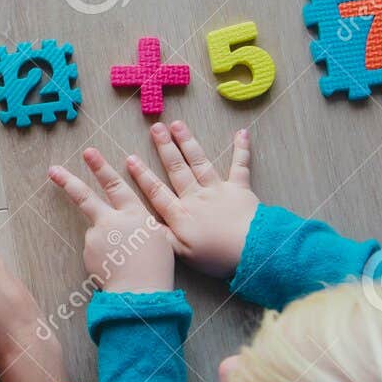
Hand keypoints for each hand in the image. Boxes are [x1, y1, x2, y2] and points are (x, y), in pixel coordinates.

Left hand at [49, 148, 174, 292]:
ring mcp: (97, 236)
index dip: (102, 168)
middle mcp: (113, 220)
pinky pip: (94, 250)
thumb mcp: (159, 238)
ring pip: (97, 233)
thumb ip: (140, 225)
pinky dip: (102, 257)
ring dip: (106, 243)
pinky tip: (114, 268)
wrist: (140, 293)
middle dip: (68, 180)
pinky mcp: (88, 252)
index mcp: (135, 214)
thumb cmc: (156, 268)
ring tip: (124, 262)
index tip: (89, 153)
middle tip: (53, 169)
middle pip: (85, 197)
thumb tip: (128, 224)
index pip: (116, 185)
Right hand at [125, 121, 258, 278]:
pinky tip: (241, 133)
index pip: (157, 191)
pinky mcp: (239, 188)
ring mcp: (217, 189)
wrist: (250, 250)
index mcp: (180, 214)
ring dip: (188, 142)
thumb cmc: (216, 256)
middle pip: (177, 169)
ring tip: (177, 124)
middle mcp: (196, 197)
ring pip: (199, 162)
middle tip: (155, 128)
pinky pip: (239, 166)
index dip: (142, 175)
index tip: (130, 159)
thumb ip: (162, 237)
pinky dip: (241, 149)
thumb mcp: (182, 254)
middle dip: (164, 147)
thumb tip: (143, 224)